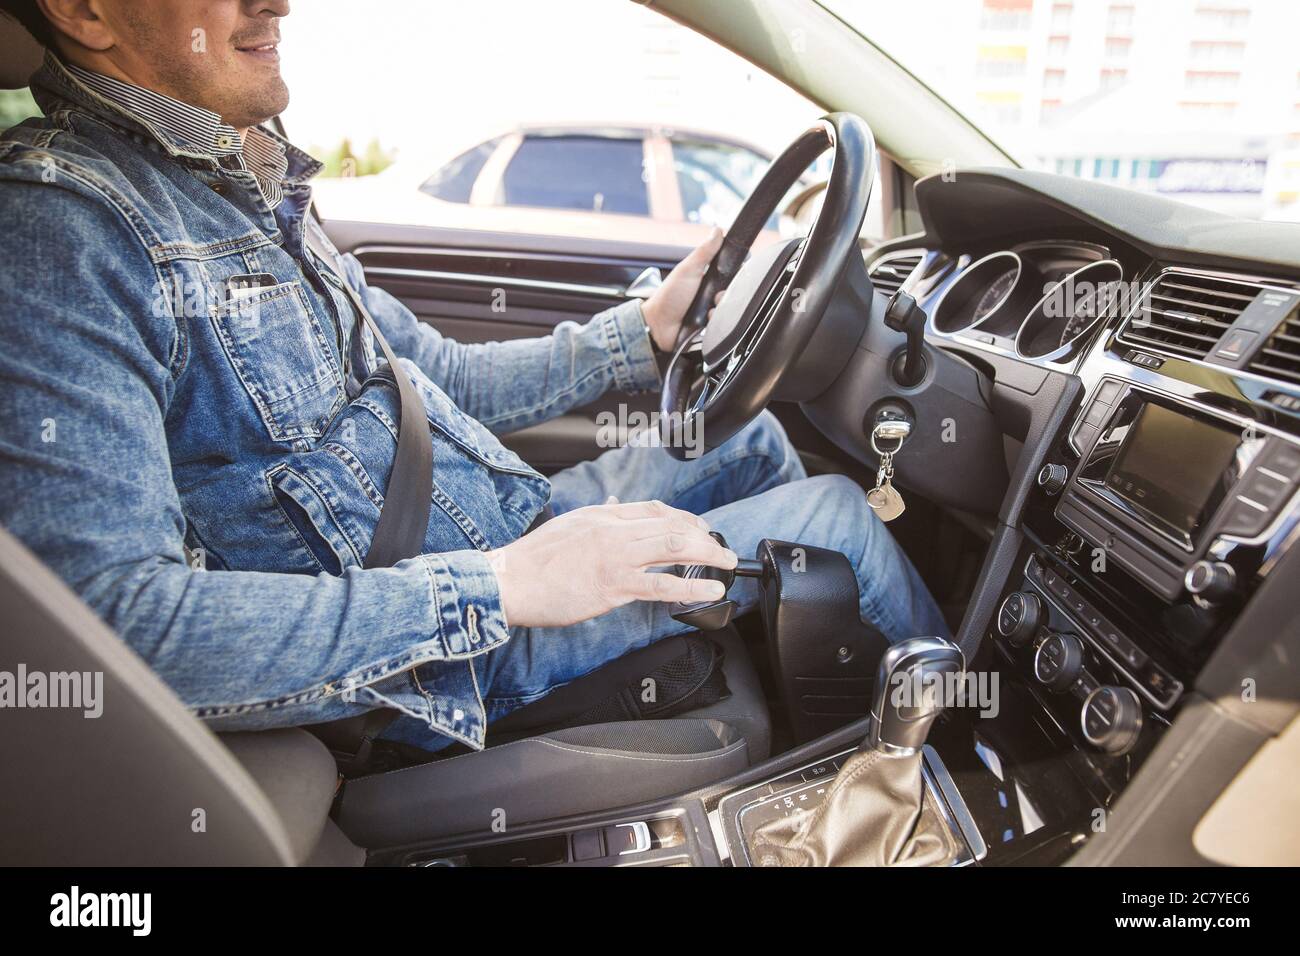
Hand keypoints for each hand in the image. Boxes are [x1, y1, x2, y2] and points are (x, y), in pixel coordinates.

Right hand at [485, 498, 737, 627]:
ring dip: (707, 554)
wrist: (508, 581)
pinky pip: (662, 584)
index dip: (684, 518)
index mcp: (602, 515)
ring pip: (673, 546)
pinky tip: (712, 589)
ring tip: (727, 564)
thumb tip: (611, 506)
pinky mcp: (614, 586)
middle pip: (671, 524)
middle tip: (721, 550)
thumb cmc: (531, 560)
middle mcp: (613, 530)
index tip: (698, 529)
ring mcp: (615, 557)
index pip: (653, 509)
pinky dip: (693, 586)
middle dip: (703, 536)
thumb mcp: (568, 527)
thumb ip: (595, 519)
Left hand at [641, 227, 724, 352]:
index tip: (734, 276)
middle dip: (726, 295)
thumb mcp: (688, 270)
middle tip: (716, 296)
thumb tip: (717, 231)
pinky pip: (724, 324)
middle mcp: (711, 294)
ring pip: (730, 309)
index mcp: (707, 278)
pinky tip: (706, 320)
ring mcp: (711, 311)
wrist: (658, 326)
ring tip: (709, 310)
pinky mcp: (711, 327)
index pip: (731, 274)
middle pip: (733, 293)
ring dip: (721, 309)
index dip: (736, 275)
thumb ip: (704, 252)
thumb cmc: (669, 296)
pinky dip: (717, 322)